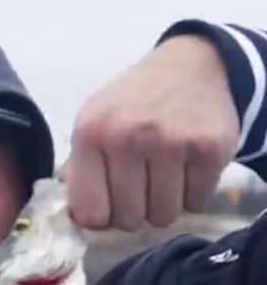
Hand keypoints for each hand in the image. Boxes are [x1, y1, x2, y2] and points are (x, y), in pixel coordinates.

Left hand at [63, 34, 239, 230]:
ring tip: (163, 179)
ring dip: (164, 206)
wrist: (189, 65)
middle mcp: (127, 137)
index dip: (100, 219)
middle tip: (140, 191)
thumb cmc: (132, 104)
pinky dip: (193, 195)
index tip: (109, 208)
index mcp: (90, 134)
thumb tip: (74, 215)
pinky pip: (196, 203)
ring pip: (164, 216)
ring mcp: (171, 142)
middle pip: (128, 219)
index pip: (89, 213)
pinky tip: (186, 169)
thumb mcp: (93, 123)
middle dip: (134, 213)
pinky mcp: (209, 148)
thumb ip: (78, 168)